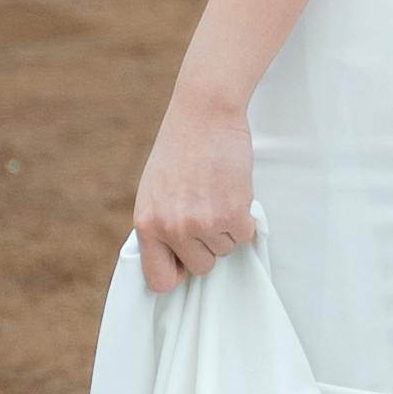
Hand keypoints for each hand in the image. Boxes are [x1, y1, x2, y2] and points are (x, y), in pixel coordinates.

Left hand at [132, 87, 254, 294]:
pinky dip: (245, 217)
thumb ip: (161, 226)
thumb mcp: (154, 191)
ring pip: (225, 250)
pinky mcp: (232, 215)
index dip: (176, 272)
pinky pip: (245, 235)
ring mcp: (202, 224)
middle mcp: (172, 229)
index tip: (185, 260)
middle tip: (206, 209)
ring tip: (217, 193)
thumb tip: (173, 259)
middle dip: (207, 244)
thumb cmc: (181, 148)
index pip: (159, 280)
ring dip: (227, 227)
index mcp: (147, 225)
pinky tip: (232, 190)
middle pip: (201, 267)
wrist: (205, 113)